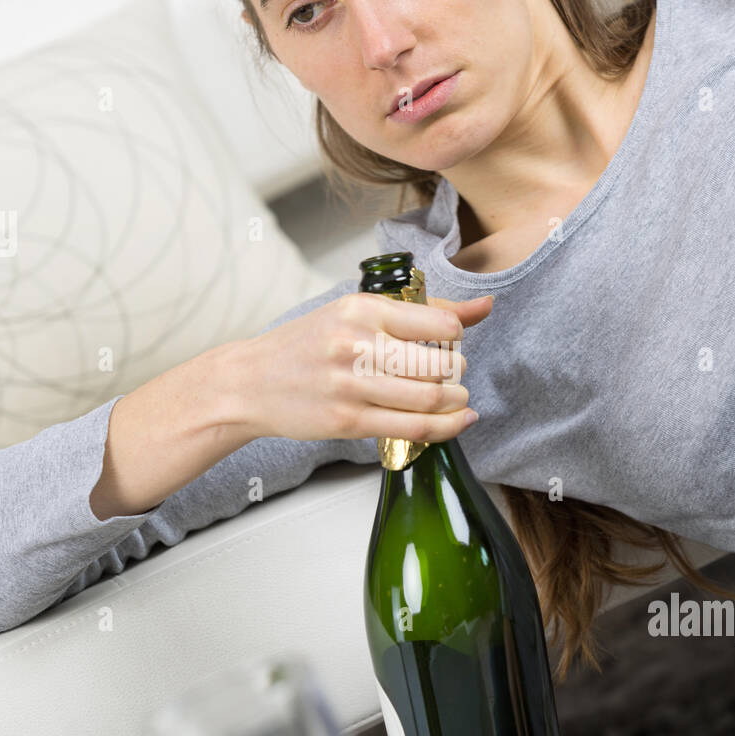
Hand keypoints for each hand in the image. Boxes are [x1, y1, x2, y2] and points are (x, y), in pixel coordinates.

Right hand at [224, 291, 494, 441]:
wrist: (249, 382)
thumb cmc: (306, 346)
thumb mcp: (355, 313)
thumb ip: (420, 310)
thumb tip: (484, 307)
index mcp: (361, 309)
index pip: (437, 321)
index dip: (457, 335)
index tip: (452, 341)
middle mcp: (356, 345)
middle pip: (438, 363)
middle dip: (457, 371)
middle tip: (454, 373)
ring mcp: (351, 385)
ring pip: (430, 398)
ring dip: (456, 401)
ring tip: (456, 398)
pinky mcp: (348, 421)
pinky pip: (414, 428)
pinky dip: (446, 427)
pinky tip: (457, 421)